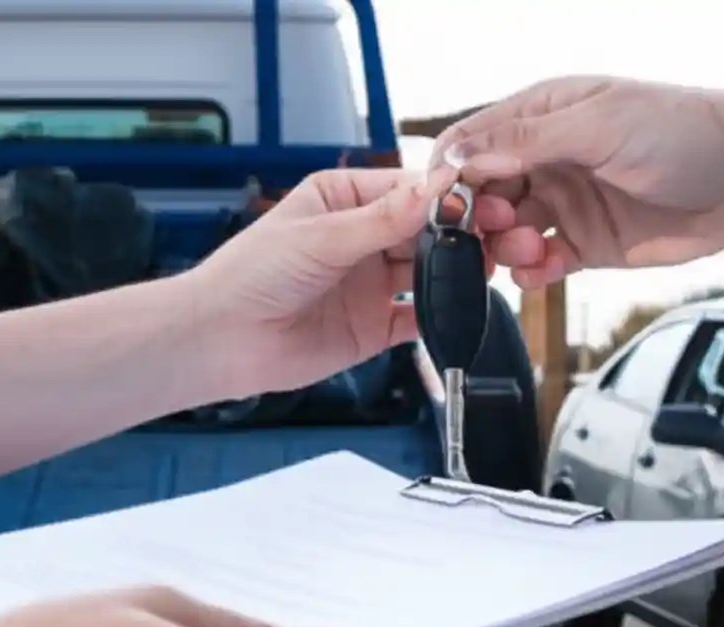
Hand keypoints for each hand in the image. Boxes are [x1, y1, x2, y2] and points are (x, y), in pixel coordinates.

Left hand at [187, 167, 511, 397]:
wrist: (220, 341)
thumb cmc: (249, 274)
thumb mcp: (321, 236)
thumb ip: (384, 218)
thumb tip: (438, 188)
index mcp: (344, 200)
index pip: (410, 189)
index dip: (450, 195)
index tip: (488, 196)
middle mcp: (362, 239)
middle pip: (428, 230)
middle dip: (465, 231)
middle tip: (503, 232)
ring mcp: (370, 284)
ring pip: (430, 271)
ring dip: (460, 270)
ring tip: (491, 267)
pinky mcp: (373, 327)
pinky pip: (419, 318)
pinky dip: (442, 314)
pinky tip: (463, 307)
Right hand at [429, 76, 723, 288]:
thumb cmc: (684, 131)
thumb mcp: (597, 125)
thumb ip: (524, 143)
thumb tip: (457, 156)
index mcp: (543, 115)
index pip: (472, 142)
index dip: (450, 173)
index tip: (443, 204)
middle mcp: (547, 158)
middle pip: (482, 193)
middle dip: (475, 217)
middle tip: (492, 231)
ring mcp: (567, 203)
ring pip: (507, 232)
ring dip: (505, 246)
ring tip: (530, 250)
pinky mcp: (588, 244)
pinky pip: (541, 263)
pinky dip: (532, 272)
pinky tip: (539, 271)